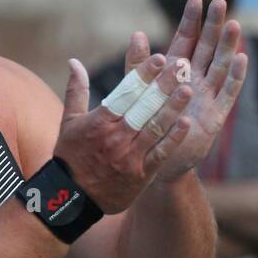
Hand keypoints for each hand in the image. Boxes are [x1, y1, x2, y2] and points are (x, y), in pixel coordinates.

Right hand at [54, 51, 194, 212]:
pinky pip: (160, 154)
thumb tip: (74, 61)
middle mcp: (116, 136)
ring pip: (155, 127)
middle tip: (182, 66)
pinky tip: (186, 123)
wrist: (70, 198)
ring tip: (188, 89)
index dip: (144, 75)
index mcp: (99, 121)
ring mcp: (129, 156)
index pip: (126, 93)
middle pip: (144, 106)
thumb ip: (76, 90)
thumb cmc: (70, 156)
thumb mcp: (68, 121)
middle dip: (164, 85)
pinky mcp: (140, 174)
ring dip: (173, 108)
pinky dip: (173, 139)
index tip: (160, 58)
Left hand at [128, 0, 248, 182]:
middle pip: (207, 48)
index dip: (191, 21)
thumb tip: (137, 33)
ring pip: (221, 66)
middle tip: (221, 2)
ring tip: (235, 25)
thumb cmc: (145, 125)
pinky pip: (227, 93)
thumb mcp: (136, 92)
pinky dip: (236, 77)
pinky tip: (243, 59)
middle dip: (214, 26)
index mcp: (175, 72)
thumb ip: (137, 65)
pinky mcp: (215, 116)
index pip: (185, 40)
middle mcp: (194, 80)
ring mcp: (207, 96)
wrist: (153, 160)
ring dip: (229, 46)